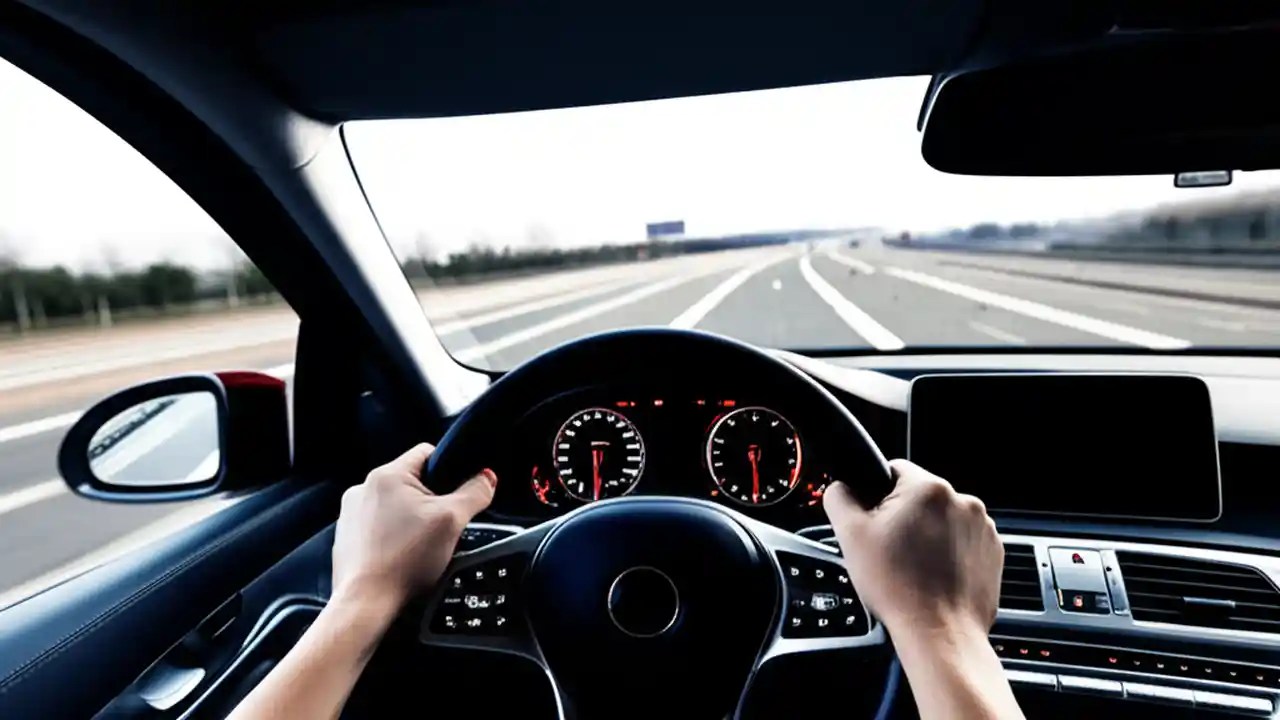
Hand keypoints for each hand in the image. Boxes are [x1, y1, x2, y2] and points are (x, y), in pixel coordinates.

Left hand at [331, 443, 497, 619]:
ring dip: (410, 520)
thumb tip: (487, 477)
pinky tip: (402, 556)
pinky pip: (377, 528)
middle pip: (411, 483)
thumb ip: (474, 493)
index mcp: (387, 475)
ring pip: (394, 506)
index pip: (427, 453)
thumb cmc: (405, 559)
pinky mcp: (346, 538)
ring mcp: (350, 514)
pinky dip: (392, 538)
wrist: (366, 602)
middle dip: (430, 501)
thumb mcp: (452, 521)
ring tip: (421, 545)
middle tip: (442, 526)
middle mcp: (362, 488)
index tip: (459, 493)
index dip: (450, 469)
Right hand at [823, 458, 1001, 637]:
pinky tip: (934, 576)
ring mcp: (984, 528)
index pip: (893, 470)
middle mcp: (963, 501)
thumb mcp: (850, 536)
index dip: (877, 497)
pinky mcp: (993, 552)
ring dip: (927, 536)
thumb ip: (839, 497)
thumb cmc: (900, 589)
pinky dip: (948, 554)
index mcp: (928, 488)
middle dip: (903, 519)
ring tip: (914, 568)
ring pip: (941, 520)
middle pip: (919, 498)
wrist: (940, 634)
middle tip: (890, 552)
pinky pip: (963, 542)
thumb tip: (841, 486)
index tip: (875, 524)